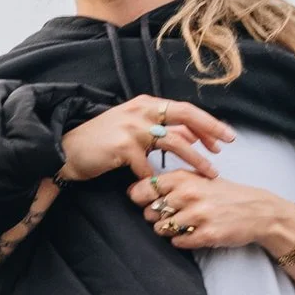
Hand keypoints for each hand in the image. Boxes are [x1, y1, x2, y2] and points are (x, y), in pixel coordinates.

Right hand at [58, 94, 233, 188]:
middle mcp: (140, 111)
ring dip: (195, 159)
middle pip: (185, 115)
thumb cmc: (101, 143)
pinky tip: (162, 189)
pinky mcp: (122, 146)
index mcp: (145, 104)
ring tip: (210, 173)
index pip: (184, 109)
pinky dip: (157, 179)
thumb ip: (159, 131)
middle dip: (211, 129)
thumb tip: (191, 137)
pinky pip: (148, 167)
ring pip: (174, 142)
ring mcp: (131, 127)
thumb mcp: (133, 130)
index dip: (207, 123)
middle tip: (229, 144)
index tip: (224, 138)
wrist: (66, 151)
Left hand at [131, 160, 294, 255]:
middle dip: (156, 217)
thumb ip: (170, 183)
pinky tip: (194, 233)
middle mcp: (189, 195)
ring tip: (185, 224)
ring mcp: (198, 216)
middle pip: (150, 212)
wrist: (258, 211)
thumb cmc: (224, 194)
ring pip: (162, 229)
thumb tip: (134, 190)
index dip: (141, 197)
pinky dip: (182, 240)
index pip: (146, 188)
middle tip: (172, 215)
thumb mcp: (199, 179)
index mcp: (184, 178)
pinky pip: (178, 242)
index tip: (146, 202)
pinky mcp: (207, 235)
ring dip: (168, 230)